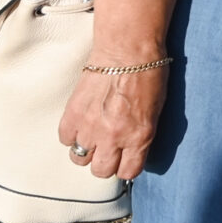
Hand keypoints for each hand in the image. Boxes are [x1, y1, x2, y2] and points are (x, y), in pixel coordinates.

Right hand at [58, 53, 167, 180]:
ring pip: (79, 158)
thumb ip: (143, 134)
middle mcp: (113, 137)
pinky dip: (72, 135)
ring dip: (87, 150)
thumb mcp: (156, 110)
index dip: (127, 166)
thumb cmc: (149, 75)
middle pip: (100, 171)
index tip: (126, 160)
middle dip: (105, 163)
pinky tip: (82, 123)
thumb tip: (133, 149)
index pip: (128, 172)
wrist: (127, 50)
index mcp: (139, 136)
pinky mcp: (72, 115)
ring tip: (94, 136)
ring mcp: (90, 127)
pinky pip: (66, 139)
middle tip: (108, 149)